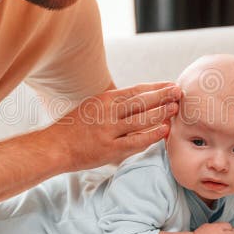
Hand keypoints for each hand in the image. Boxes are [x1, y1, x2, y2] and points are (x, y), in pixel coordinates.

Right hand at [51, 82, 179, 170]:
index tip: (170, 84)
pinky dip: (151, 134)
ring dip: (160, 112)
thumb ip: (113, 104)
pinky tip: (164, 130)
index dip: (155, 87)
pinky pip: (135, 140)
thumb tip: (140, 100)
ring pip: (140, 119)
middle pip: (141, 101)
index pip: (136, 90)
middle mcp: (107, 112)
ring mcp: (108, 130)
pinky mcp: (109, 148)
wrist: (54, 147)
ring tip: (175, 108)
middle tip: (179, 92)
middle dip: (162, 96)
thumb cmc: (74, 127)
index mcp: (104, 99)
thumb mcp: (92, 107)